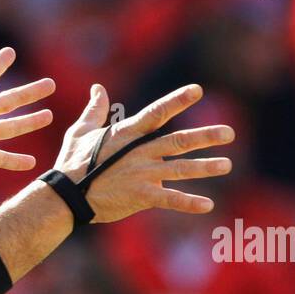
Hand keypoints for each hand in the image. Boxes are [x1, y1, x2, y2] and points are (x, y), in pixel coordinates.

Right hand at [53, 83, 234, 223]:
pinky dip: (189, 203)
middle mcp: (139, 152)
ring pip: (180, 168)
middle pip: (179, 141)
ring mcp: (142, 173)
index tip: (196, 91)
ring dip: (205, 167)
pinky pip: (170, 199)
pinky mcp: (140, 195)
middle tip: (229, 132)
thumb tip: (97, 88)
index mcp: (128, 134)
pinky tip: (208, 205)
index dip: (177, 101)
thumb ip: (95, 110)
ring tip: (226, 164)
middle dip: (205, 136)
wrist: (65, 195)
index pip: (157, 113)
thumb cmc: (70, 163)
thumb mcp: (80, 132)